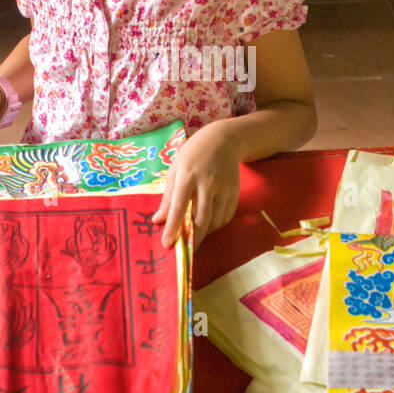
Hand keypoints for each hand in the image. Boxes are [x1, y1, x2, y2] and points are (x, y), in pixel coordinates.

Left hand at [152, 123, 240, 248]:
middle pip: (201, 219)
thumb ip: (168, 197)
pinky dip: (216, 225)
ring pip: (215, 221)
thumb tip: (158, 221)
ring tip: (195, 233)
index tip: (167, 244)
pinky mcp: (235, 192)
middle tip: (185, 252)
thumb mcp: (175, 169)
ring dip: (204, 232)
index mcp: (187, 175)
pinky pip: (226, 217)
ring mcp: (224, 188)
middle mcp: (207, 183)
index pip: (180, 206)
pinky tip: (208, 223)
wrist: (223, 140)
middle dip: (193, 238)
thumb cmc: (193, 154)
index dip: (173, 227)